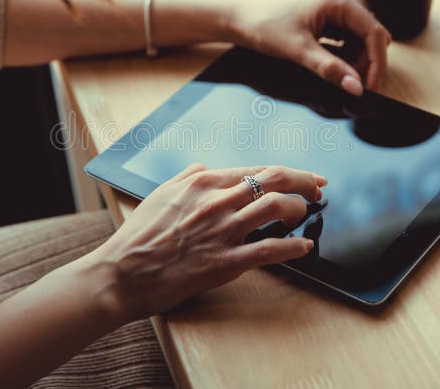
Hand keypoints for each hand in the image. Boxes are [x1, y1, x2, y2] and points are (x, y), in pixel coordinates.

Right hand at [89, 163, 326, 320]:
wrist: (120, 272)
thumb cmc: (138, 236)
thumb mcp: (161, 193)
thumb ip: (188, 175)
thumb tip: (208, 167)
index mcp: (202, 182)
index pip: (256, 169)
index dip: (289, 172)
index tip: (307, 177)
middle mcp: (216, 201)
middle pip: (274, 180)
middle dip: (304, 181)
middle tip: (319, 189)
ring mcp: (221, 231)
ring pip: (275, 207)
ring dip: (299, 208)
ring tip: (308, 214)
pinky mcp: (224, 262)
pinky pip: (268, 249)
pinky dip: (293, 246)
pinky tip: (304, 246)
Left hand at [233, 0, 391, 95]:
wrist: (240, 20)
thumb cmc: (265, 28)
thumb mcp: (298, 52)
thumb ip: (329, 69)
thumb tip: (356, 87)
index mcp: (338, 1)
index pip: (374, 32)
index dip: (377, 62)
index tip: (371, 87)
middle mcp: (340, 1)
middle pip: (371, 36)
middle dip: (367, 63)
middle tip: (354, 87)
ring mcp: (334, 10)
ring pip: (360, 40)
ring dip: (356, 62)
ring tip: (340, 79)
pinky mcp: (327, 20)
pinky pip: (347, 40)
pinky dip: (345, 57)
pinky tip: (334, 69)